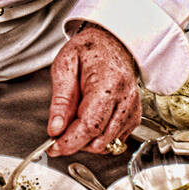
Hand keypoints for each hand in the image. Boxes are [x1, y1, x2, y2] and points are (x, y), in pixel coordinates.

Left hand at [46, 24, 140, 155]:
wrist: (111, 42)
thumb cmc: (89, 50)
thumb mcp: (64, 66)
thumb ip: (60, 100)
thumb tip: (56, 128)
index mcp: (108, 83)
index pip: (90, 125)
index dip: (70, 141)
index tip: (54, 147)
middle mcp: (124, 98)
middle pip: (100, 139)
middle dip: (77, 143)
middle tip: (60, 134)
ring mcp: (132, 108)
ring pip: (109, 144)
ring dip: (88, 142)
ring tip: (75, 123)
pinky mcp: (134, 115)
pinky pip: (117, 140)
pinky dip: (101, 138)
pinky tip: (91, 122)